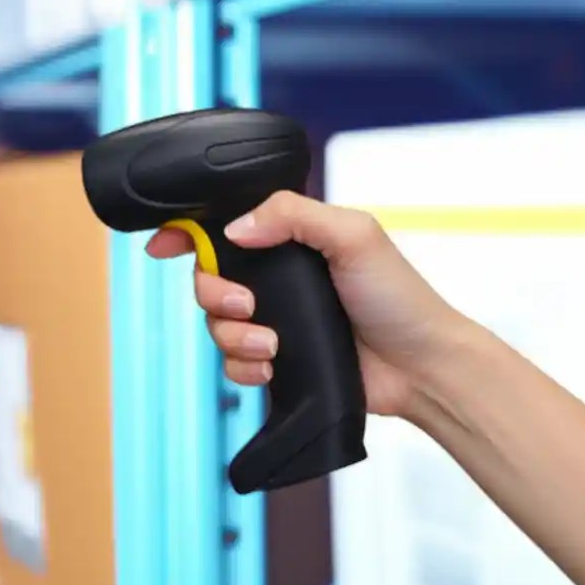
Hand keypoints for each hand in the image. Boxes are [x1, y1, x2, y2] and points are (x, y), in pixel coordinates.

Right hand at [146, 191, 472, 417]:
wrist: (420, 368)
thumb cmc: (398, 297)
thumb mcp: (354, 235)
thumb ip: (293, 216)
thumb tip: (236, 228)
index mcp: (290, 238)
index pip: (225, 226)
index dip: (187, 233)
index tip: (164, 245)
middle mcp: (277, 278)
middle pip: (209, 278)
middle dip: (215, 294)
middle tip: (247, 305)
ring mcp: (275, 320)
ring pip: (216, 324)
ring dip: (234, 336)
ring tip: (273, 347)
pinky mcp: (277, 361)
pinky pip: (233, 362)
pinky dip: (243, 366)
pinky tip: (271, 368)